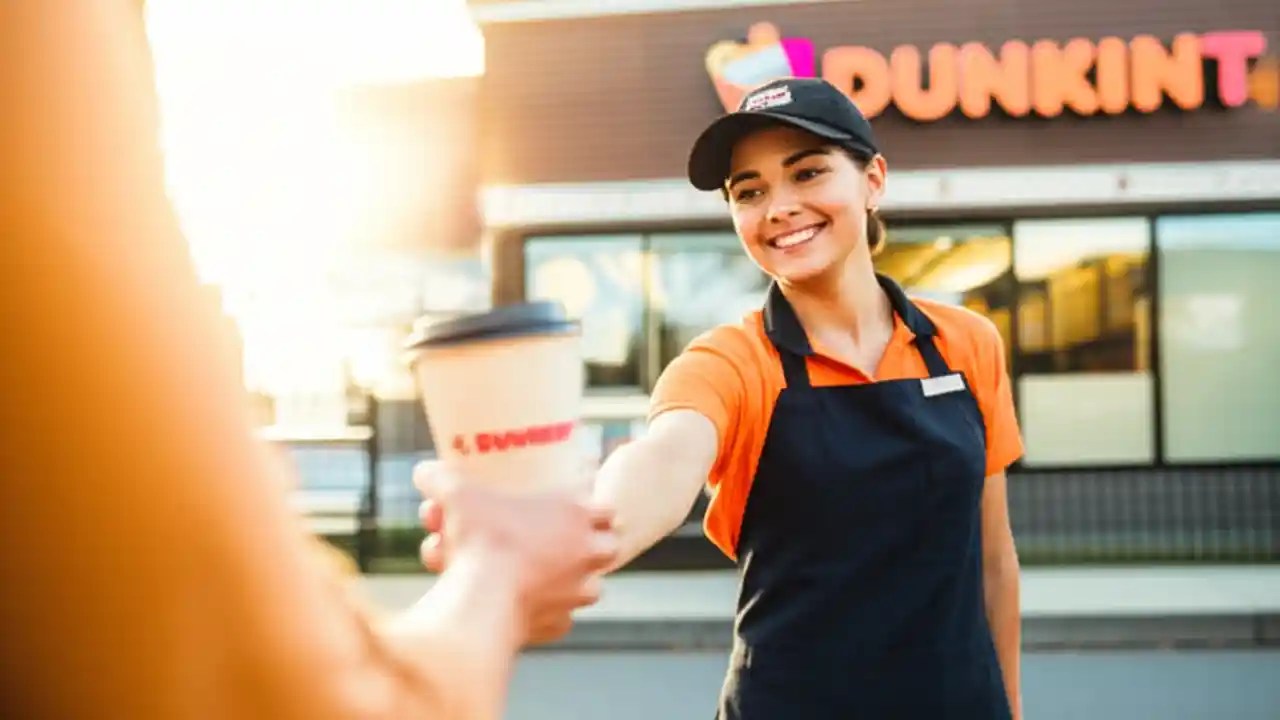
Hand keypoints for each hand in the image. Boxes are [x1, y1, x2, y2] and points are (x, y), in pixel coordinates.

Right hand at [414, 461, 617, 644]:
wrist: (483, 597)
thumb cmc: (479, 538)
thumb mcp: (457, 496)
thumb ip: (441, 479)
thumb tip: (423, 470)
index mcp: (574, 515)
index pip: (606, 509)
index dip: (595, 509)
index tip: (579, 510)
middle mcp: (585, 553)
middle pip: (610, 547)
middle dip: (593, 546)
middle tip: (570, 544)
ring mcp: (576, 592)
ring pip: (592, 587)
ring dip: (575, 582)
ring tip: (551, 578)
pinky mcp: (559, 623)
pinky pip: (563, 619)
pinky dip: (550, 615)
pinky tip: (531, 608)